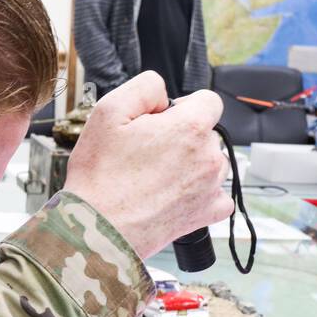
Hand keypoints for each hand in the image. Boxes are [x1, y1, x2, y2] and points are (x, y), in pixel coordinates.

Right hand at [62, 72, 232, 259]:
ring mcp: (211, 187)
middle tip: (147, 153)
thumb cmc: (100, 177)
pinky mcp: (207, 213)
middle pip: (207, 132)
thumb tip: (164, 94)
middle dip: (183, 136)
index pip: (209, 100)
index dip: (182, 106)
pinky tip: (174, 194)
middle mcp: (208, 156)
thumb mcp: (108, 112)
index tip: (161, 122)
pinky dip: (201, 193)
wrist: (99, 229)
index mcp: (190, 127)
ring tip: (156, 177)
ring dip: (191, 163)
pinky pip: (217, 195)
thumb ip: (145, 87)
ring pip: (211, 162)